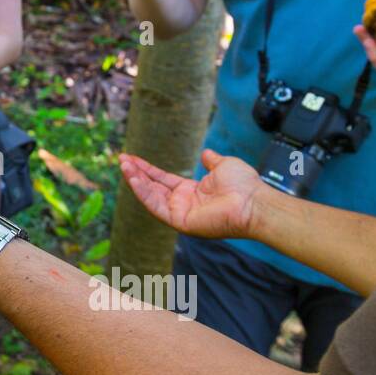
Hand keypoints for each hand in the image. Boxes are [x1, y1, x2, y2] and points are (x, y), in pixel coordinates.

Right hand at [119, 149, 264, 239]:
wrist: (253, 201)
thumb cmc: (243, 186)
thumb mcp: (224, 166)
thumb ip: (212, 161)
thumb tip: (206, 153)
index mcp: (191, 191)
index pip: (163, 179)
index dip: (147, 169)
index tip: (131, 158)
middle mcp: (183, 203)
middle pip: (153, 187)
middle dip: (136, 174)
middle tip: (121, 160)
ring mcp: (180, 213)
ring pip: (151, 197)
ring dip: (136, 181)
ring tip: (124, 166)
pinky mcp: (179, 221)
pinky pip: (156, 206)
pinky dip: (143, 192)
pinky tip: (134, 178)